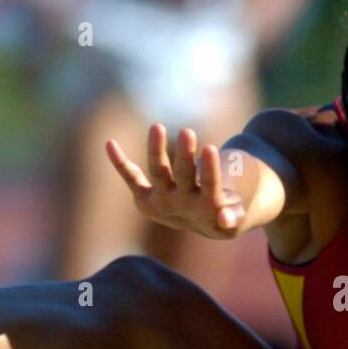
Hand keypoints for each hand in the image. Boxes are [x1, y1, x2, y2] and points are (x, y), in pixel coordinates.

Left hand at [106, 124, 245, 237]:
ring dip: (156, 151)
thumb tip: (224, 217)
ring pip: (158, 173)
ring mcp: (162, 200)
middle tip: (187, 132)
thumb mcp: (238, 215)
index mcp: (209, 208)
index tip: (210, 148)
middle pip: (183, 176)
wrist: (210, 222)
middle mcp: (183, 205)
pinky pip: (132, 179)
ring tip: (157, 127)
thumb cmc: (229, 207)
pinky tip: (109, 144)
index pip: (211, 186)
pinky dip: (120, 163)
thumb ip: (234, 217)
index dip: (210, 169)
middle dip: (185, 155)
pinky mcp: (145, 197)